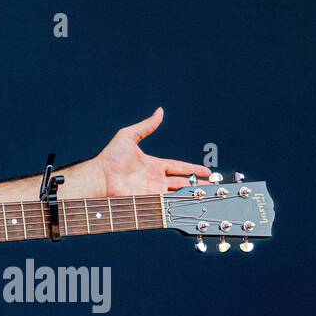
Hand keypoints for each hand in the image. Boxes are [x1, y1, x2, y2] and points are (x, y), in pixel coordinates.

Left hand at [82, 107, 210, 196]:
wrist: (101, 176)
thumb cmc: (110, 157)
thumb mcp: (130, 135)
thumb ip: (146, 126)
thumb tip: (159, 112)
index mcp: (153, 165)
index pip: (178, 167)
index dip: (192, 169)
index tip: (206, 171)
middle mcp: (155, 179)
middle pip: (182, 182)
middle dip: (198, 184)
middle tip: (214, 186)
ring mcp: (153, 191)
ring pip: (179, 193)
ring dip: (194, 194)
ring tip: (210, 195)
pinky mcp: (150, 200)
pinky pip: (169, 202)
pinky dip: (182, 203)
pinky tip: (194, 203)